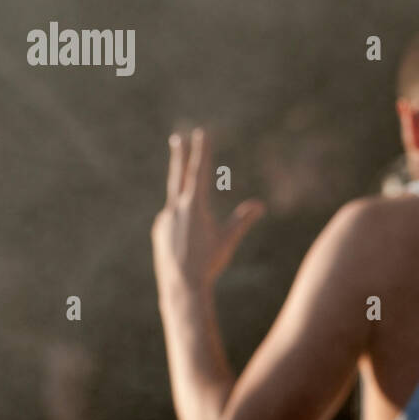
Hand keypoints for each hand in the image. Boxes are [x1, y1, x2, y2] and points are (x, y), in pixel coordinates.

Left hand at [151, 127, 264, 292]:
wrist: (182, 286)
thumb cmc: (209, 263)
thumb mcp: (228, 240)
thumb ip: (242, 220)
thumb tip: (260, 205)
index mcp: (193, 206)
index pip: (199, 172)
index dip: (202, 152)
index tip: (201, 133)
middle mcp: (174, 209)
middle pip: (178, 176)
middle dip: (180, 156)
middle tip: (177, 137)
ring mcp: (164, 219)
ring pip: (178, 207)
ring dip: (188, 215)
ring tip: (198, 239)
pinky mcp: (159, 231)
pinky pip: (172, 222)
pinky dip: (182, 227)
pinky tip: (188, 248)